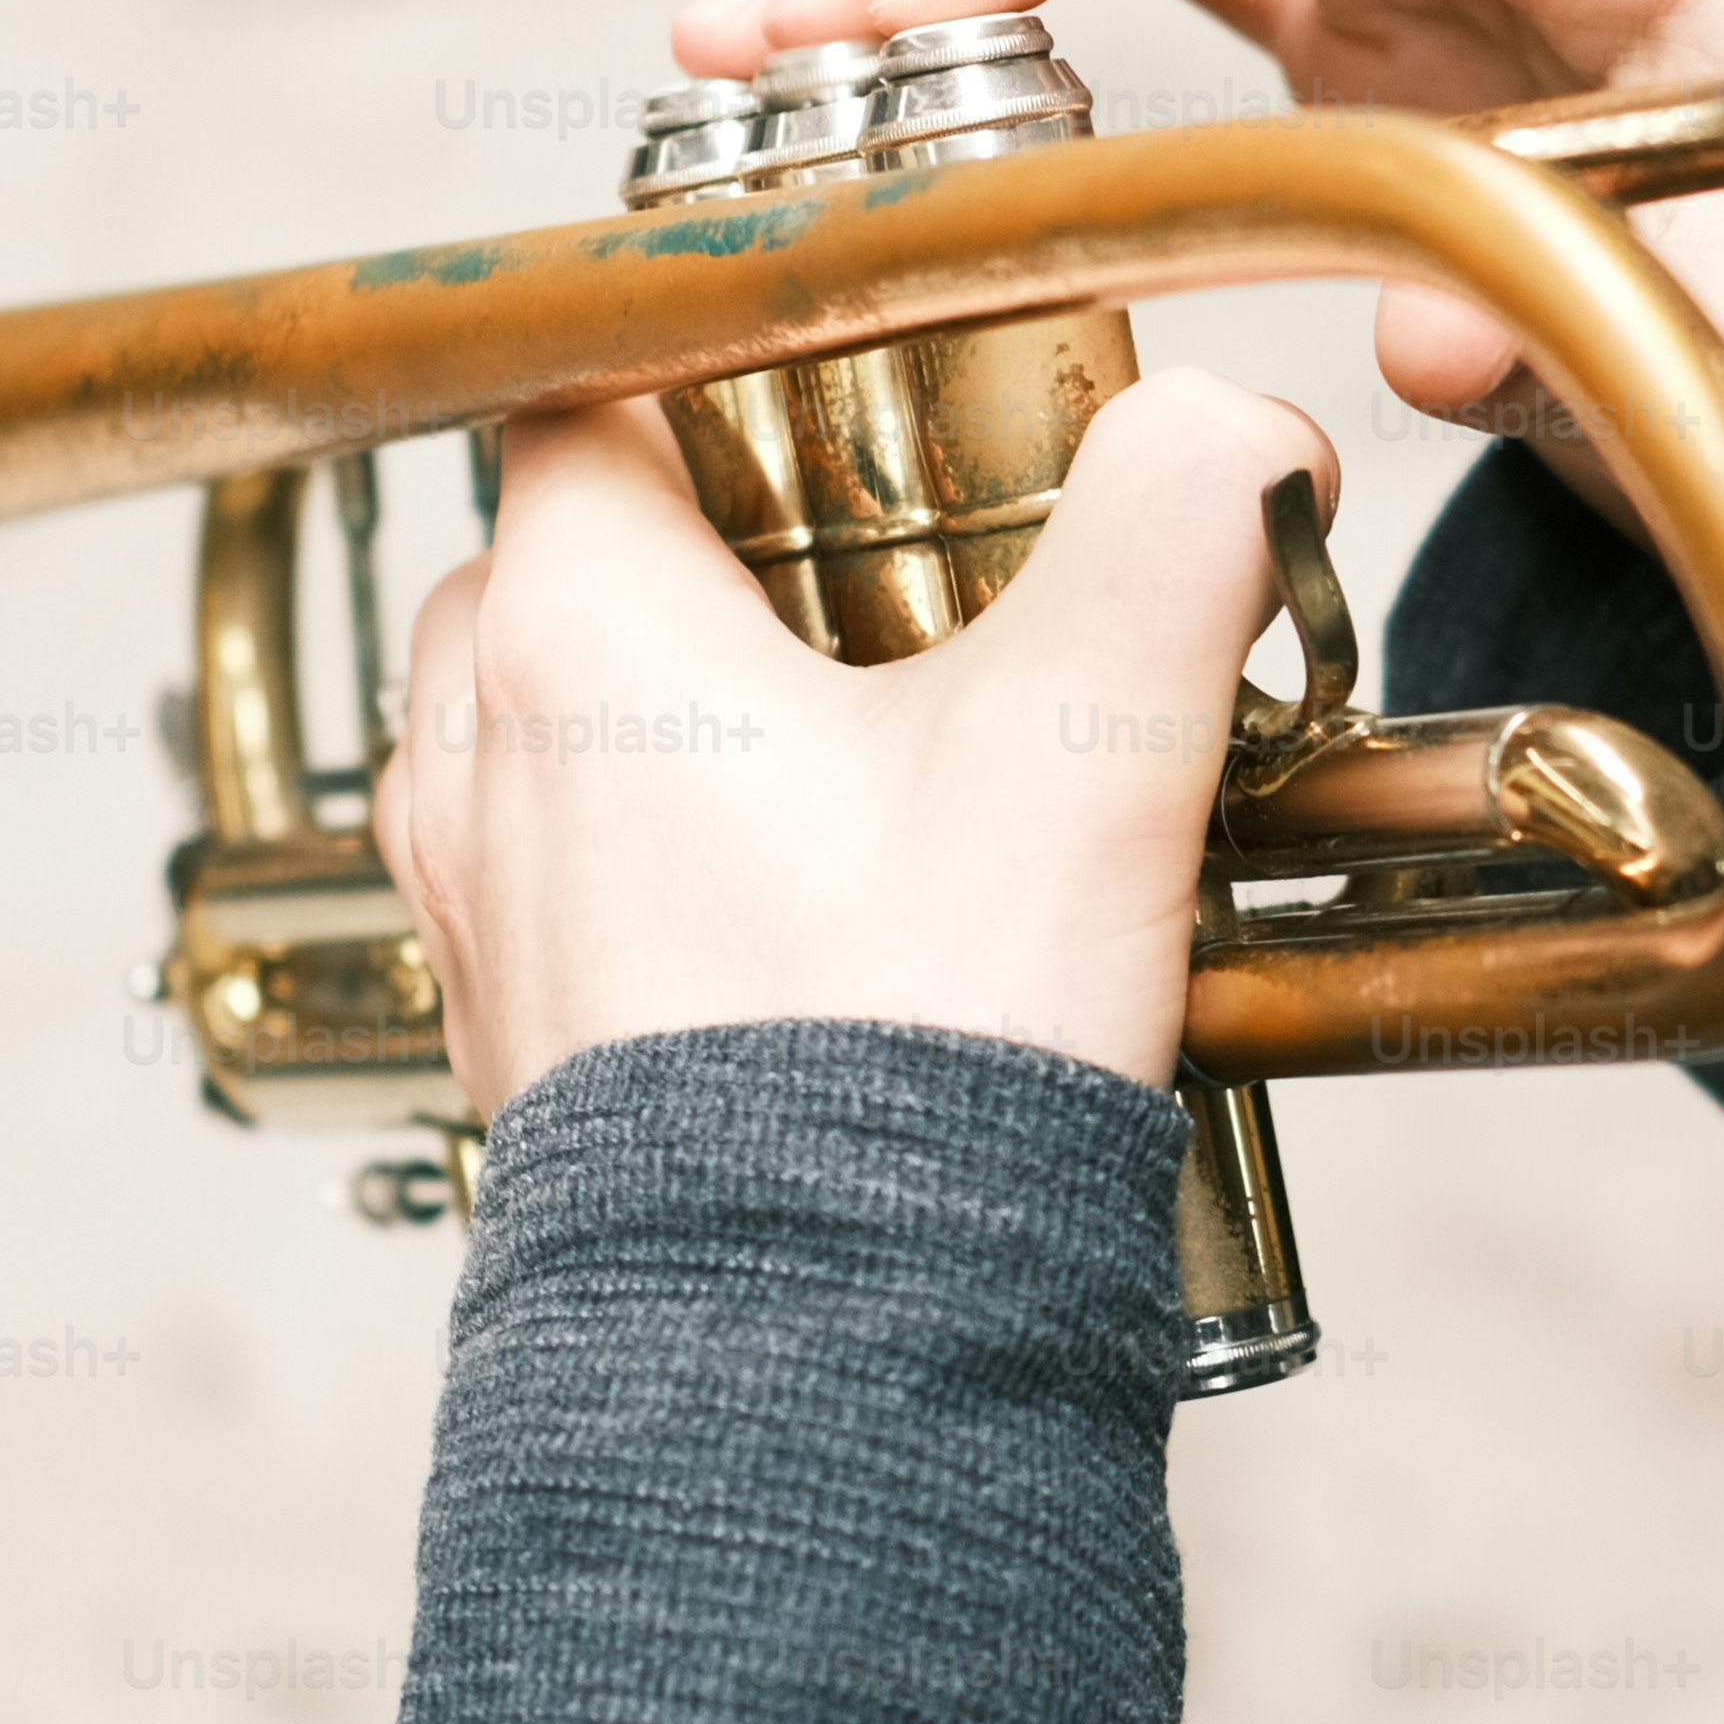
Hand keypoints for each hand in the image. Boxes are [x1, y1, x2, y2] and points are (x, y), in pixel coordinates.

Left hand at [374, 376, 1343, 1111]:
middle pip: (575, 560)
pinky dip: (671, 871)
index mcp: (573, 625)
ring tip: (871, 763)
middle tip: (898, 584)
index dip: (741, 364)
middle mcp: (481, 757)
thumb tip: (1242, 433)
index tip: (873, 395)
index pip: (606, 388)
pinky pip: (569, 895)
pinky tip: (823, 921)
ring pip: (556, 735)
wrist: (825, 1358)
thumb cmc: (913, 1045)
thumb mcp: (1096, 735)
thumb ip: (1185, 522)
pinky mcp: (524, 1051)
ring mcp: (484, 916)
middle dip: (722, 553)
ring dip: (687, 719)